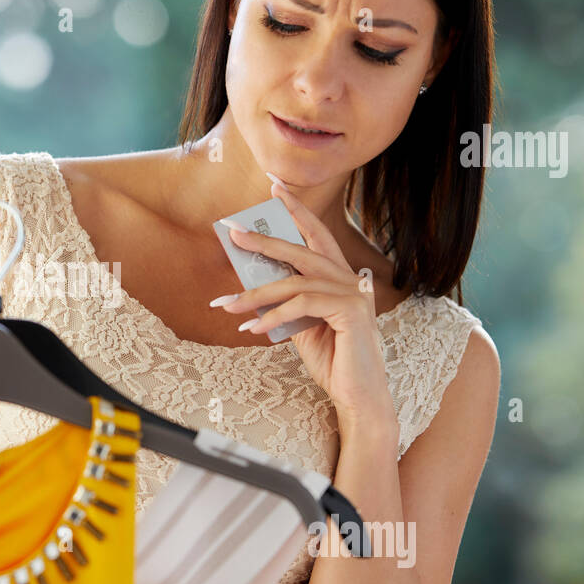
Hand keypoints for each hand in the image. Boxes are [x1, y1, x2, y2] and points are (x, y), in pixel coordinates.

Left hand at [212, 178, 394, 426]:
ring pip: (295, 282)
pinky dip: (272, 316)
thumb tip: (250, 287)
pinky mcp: (352, 312)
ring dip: (255, 295)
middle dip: (266, 239)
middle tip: (233, 232)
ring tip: (227, 306)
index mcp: (340, 278)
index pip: (317, 236)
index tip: (275, 187)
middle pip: (303, 250)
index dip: (297, 210)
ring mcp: (354, 294)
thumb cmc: (331, 361)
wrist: (357, 397)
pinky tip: (251, 328)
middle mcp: (351, 280)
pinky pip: (301, 305)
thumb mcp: (301, 325)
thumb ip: (286, 302)